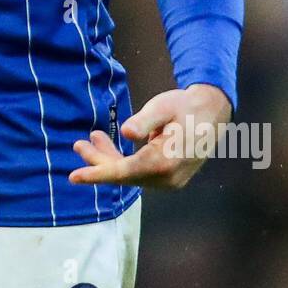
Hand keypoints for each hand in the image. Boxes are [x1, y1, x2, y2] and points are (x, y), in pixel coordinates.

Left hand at [69, 84, 231, 190]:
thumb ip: (145, 120)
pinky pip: (139, 173)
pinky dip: (123, 161)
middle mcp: (167, 178)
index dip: (97, 173)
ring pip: (130, 175)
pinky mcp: (168, 178)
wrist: (212, 113)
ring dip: (109, 159)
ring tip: (93, 138)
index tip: (74, 177)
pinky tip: (109, 144)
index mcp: (165, 161)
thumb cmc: (185, 106)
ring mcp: (170, 181)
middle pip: (124, 175)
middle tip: (78, 144)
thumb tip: (127, 133)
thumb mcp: (164, 106)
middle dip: (99, 161)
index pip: (124, 172)